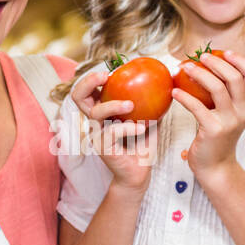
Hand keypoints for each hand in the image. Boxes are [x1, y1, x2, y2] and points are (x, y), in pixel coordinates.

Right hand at [70, 69, 156, 192]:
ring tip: (130, 104)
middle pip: (78, 96)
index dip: (92, 78)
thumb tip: (166, 84)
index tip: (110, 71)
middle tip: (105, 76)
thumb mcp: (148, 120)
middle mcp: (95, 122)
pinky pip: (112, 132)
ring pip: (95, 113)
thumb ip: (151, 104)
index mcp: (102, 112)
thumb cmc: (141, 146)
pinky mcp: (102, 147)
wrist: (139, 174)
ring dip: (112, 105)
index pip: (87, 90)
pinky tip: (141, 128)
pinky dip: (127, 128)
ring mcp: (97, 134)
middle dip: (87, 82)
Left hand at [170, 51, 244, 184]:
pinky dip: (184, 97)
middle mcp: (244, 112)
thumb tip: (210, 68)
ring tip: (186, 68)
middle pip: (235, 78)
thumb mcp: (230, 115)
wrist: (216, 166)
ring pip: (218, 88)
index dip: (241, 60)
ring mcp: (230, 121)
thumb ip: (227, 96)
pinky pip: (197, 107)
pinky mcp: (213, 129)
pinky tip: (175, 91)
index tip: (225, 52)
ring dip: (200, 74)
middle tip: (201, 57)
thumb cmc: (218, 138)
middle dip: (217, 62)